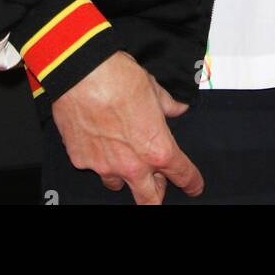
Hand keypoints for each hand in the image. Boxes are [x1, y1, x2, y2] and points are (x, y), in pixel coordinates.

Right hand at [49, 50, 204, 204]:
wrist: (81, 73)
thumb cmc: (117, 77)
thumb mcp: (152, 87)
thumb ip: (167, 105)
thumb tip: (177, 108)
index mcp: (157, 148)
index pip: (182, 174)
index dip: (192, 182)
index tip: (194, 185)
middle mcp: (132, 165)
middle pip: (150, 201)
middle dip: (157, 195)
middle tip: (158, 186)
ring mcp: (105, 166)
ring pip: (118, 185)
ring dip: (124, 175)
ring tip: (123, 157)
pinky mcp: (81, 161)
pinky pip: (93, 166)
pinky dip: (97, 157)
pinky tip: (96, 138)